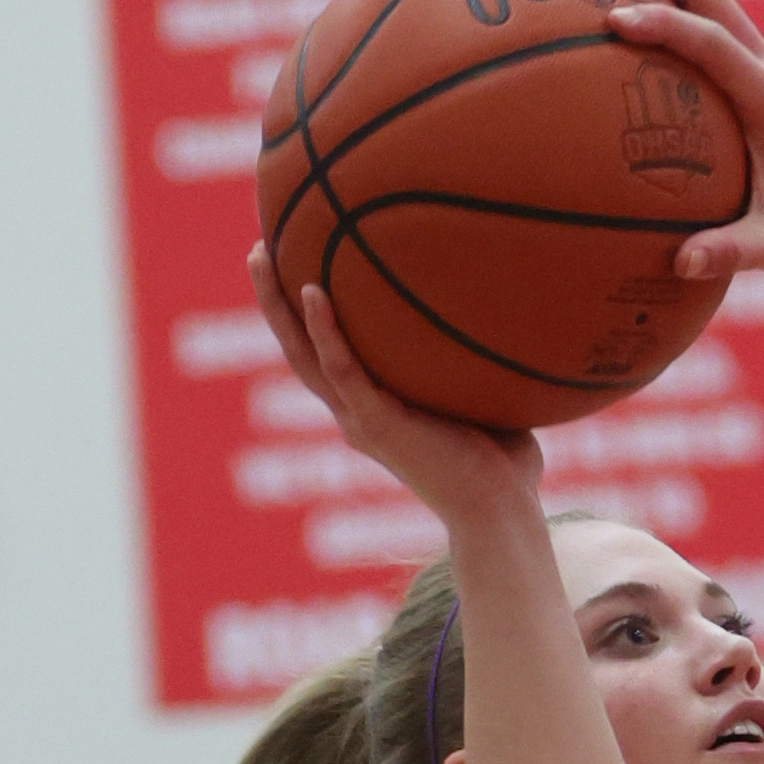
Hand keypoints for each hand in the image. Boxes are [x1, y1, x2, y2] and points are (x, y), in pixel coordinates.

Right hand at [246, 242, 541, 520]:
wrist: (501, 513)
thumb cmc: (505, 469)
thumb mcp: (485, 404)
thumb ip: (476, 369)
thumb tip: (505, 321)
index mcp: (374, 411)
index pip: (326, 357)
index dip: (306, 318)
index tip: (297, 268)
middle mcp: (356, 415)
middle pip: (298, 350)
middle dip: (273, 301)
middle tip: (258, 250)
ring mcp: (362, 420)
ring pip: (303, 356)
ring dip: (278, 306)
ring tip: (260, 255)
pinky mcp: (377, 424)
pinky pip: (343, 369)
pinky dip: (325, 331)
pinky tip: (313, 290)